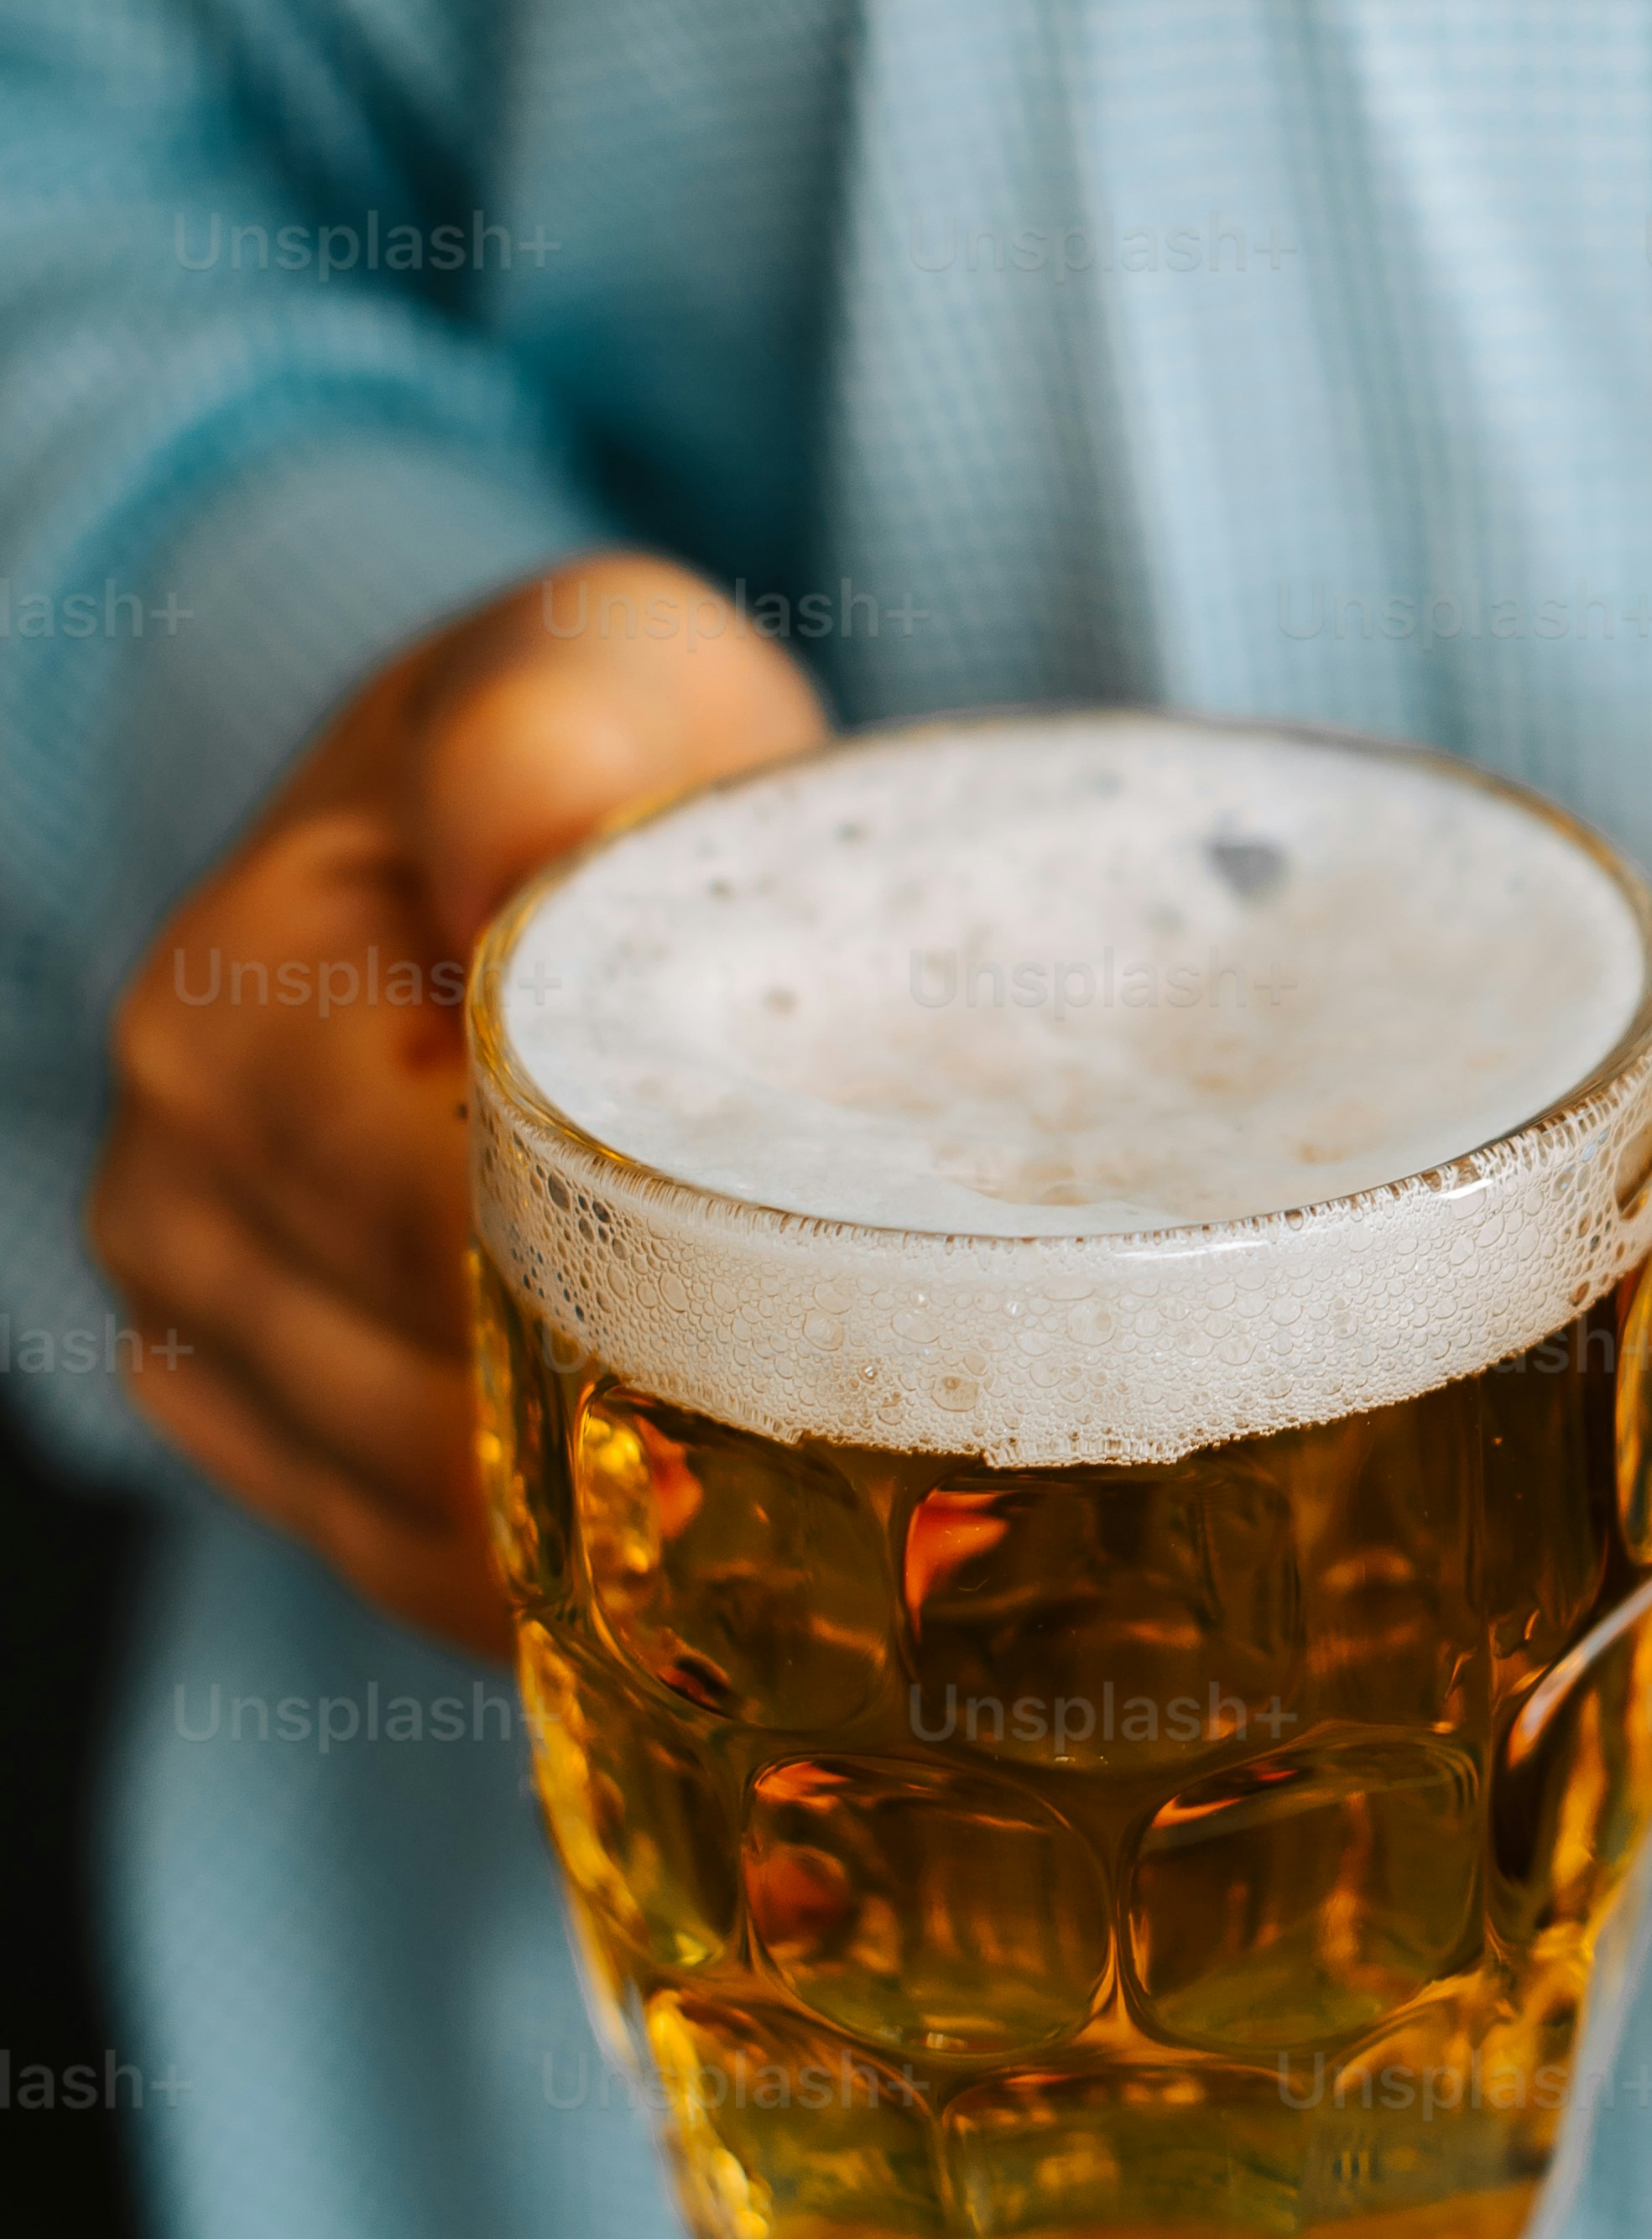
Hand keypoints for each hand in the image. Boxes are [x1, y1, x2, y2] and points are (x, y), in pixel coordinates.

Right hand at [89, 555, 829, 1652]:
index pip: (441, 1228)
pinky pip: (398, 1562)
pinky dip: (556, 1568)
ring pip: (417, 1518)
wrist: (506, 810)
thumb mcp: (596, 670)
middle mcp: (176, 1175)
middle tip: (888, 1424)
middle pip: (432, 1401)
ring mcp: (199, 1310)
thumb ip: (554, 733)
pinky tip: (700, 1538)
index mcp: (234, 1007)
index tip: (844, 1294)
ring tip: (821, 1487)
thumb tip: (529, 836)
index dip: (652, 1281)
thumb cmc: (588, 743)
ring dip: (616, 1524)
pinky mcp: (253, 1408)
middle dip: (658, 1416)